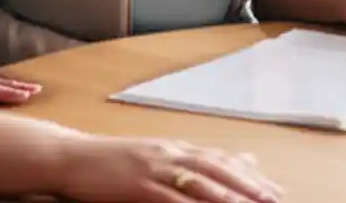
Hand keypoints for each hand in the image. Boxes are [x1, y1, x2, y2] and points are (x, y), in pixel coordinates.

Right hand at [56, 136, 282, 202]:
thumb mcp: (154, 156)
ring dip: (229, 196)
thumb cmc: (110, 162)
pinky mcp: (137, 184)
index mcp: (176, 149)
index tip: (276, 190)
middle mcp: (171, 154)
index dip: (252, 175)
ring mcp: (154, 167)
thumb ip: (188, 160)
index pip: (223, 161)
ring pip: (200, 183)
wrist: (70, 157)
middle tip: (275, 199)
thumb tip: (226, 160)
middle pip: (219, 170)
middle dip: (250, 186)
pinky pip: (169, 199)